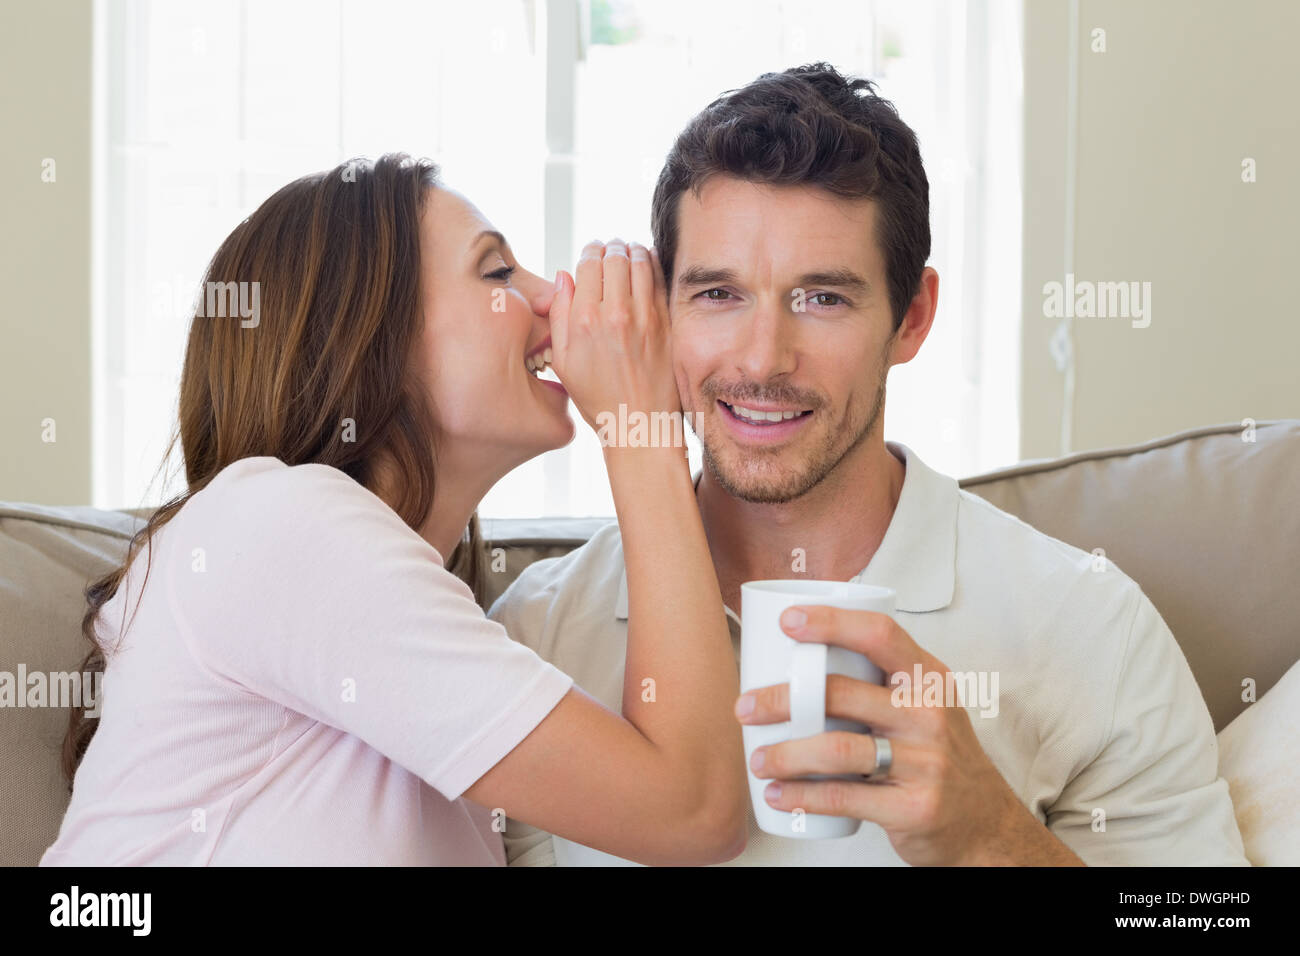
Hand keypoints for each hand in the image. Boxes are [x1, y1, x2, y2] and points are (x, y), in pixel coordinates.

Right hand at [548, 239, 679, 440]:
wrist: (638, 423)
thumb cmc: (597, 397)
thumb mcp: (564, 362)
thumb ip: (559, 315)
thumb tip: (564, 277)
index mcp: (585, 320)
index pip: (588, 264)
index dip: (589, 251)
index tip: (591, 252)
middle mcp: (616, 313)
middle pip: (615, 257)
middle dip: (611, 246)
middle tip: (611, 247)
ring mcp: (645, 317)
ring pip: (641, 261)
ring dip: (633, 250)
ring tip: (629, 251)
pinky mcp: (666, 323)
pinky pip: (661, 279)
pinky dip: (654, 264)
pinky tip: (648, 263)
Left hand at [735, 606, 1082, 865]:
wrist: (985, 823)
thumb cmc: (939, 757)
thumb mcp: (925, 706)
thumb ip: (879, 681)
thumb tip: (801, 655)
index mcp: (928, 679)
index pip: (879, 634)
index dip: (831, 622)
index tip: (789, 621)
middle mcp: (930, 714)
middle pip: (841, 693)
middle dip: (781, 699)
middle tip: (745, 708)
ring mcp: (926, 761)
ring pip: (836, 748)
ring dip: (785, 754)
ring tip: (758, 760)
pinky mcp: (915, 806)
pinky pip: (845, 797)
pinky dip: (802, 796)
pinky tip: (778, 795)